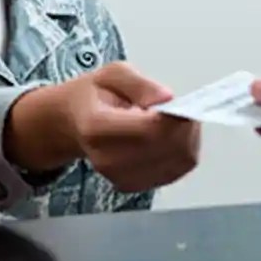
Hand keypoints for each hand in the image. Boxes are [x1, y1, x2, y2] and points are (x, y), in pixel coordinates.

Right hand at [6, 62, 200, 191]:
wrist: (74, 124)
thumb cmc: (94, 96)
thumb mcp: (112, 74)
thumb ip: (140, 83)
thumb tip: (167, 99)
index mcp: (97, 126)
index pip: (149, 130)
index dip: (174, 117)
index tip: (180, 103)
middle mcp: (107, 158)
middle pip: (167, 148)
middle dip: (184, 126)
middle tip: (180, 109)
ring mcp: (120, 176)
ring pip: (177, 162)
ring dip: (186, 139)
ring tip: (173, 121)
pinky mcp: (135, 186)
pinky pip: (176, 171)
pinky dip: (181, 152)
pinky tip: (169, 138)